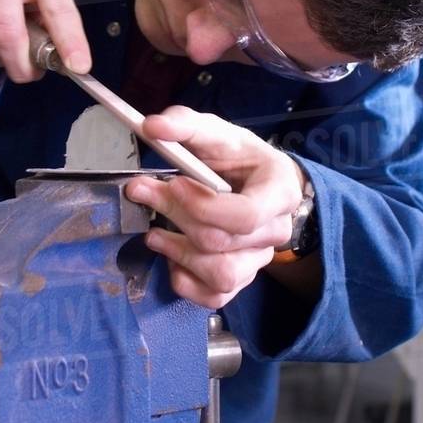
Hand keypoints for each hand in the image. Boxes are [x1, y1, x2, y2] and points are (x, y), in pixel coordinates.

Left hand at [125, 106, 303, 308]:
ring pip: (220, 274)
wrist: (258, 183)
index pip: (246, 215)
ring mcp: (259, 259)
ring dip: (178, 253)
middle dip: (175, 217)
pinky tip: (171, 258)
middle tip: (142, 193)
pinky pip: (214, 297)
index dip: (202, 205)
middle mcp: (275, 231)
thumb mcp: (217, 133)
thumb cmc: (239, 158)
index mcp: (279, 192)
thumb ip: (186, 125)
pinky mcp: (242, 279)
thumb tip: (152, 126)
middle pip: (221, 241)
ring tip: (155, 233)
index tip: (173, 182)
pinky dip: (185, 282)